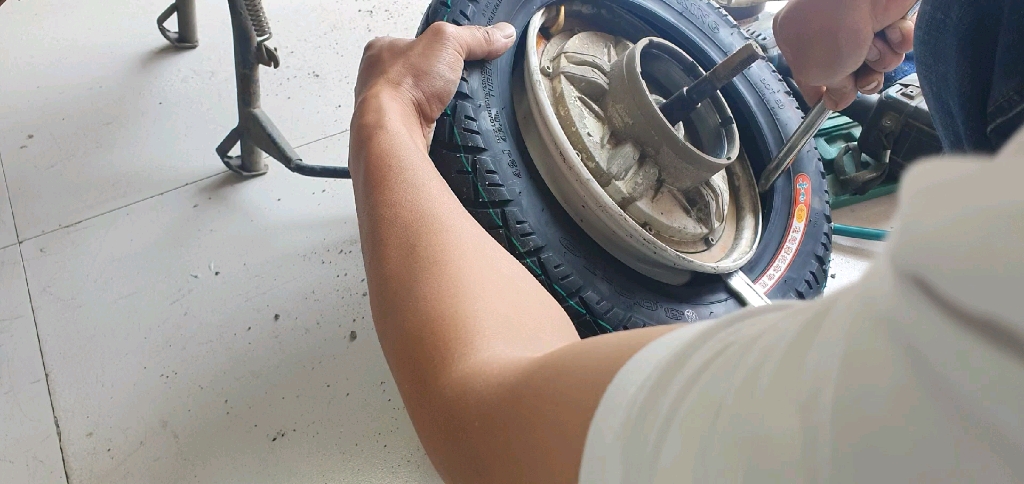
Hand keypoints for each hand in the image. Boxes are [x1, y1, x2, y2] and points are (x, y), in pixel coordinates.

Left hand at [352, 22, 516, 141]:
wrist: (393, 130)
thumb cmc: (402, 86)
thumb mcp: (447, 42)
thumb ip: (476, 36)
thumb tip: (501, 34)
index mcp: (384, 49)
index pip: (418, 40)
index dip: (441, 44)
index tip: (461, 48)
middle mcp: (382, 78)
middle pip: (424, 72)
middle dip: (444, 75)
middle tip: (461, 76)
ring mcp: (391, 106)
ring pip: (426, 99)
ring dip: (443, 100)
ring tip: (458, 98)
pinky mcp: (403, 128)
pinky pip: (430, 122)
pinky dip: (442, 121)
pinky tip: (449, 117)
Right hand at [774, 0, 915, 109]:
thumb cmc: (831, 22)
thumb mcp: (815, 72)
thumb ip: (827, 91)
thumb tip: (836, 101)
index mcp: (797, 38)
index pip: (810, 75)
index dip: (825, 91)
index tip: (833, 101)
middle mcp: (829, 29)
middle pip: (849, 72)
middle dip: (861, 79)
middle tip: (861, 73)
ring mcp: (860, 21)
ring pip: (877, 60)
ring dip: (880, 60)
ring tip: (873, 46)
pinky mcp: (889, 15)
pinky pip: (898, 43)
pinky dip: (898, 41)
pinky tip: (889, 30)